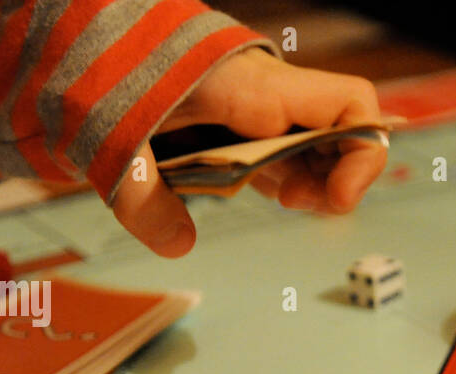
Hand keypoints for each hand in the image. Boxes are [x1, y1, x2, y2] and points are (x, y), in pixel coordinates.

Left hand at [112, 49, 386, 255]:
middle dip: (333, 179)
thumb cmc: (108, 75)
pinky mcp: (248, 121)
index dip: (362, 156)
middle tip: (290, 203)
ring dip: (312, 182)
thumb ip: (142, 196)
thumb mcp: (115, 139)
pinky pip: (290, 148)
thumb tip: (178, 244)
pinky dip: (286, 176)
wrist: (93, 46)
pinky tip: (261, 190)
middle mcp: (271, 94)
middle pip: (343, 134)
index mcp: (254, 88)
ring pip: (321, 145)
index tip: (334, 200)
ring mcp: (263, 107)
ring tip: (278, 200)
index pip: (350, 105)